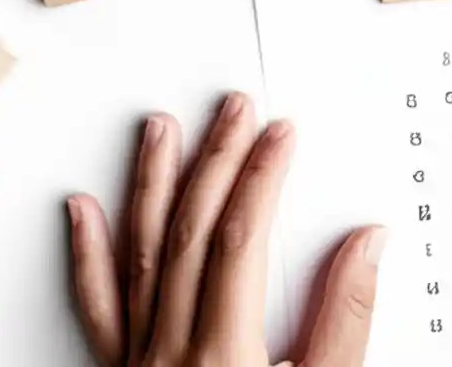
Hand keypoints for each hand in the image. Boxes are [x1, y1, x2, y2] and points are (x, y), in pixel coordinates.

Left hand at [66, 92, 387, 366]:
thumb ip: (346, 321)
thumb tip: (367, 246)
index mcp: (225, 355)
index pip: (241, 239)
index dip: (263, 177)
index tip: (281, 134)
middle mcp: (171, 352)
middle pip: (190, 234)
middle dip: (215, 162)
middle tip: (233, 109)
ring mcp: (139, 363)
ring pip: (138, 256)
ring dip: (151, 187)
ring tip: (160, 133)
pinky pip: (97, 308)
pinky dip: (89, 256)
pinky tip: (84, 211)